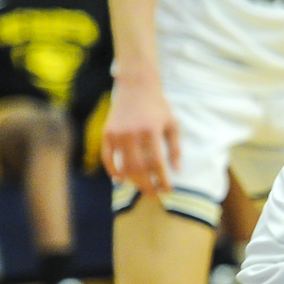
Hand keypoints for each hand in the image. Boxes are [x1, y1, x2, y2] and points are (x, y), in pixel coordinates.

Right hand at [103, 70, 180, 195]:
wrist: (136, 87)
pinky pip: (107, 157)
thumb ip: (175, 148)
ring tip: (142, 189)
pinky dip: (113, 170)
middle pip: (139, 169)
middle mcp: (132, 134)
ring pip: (123, 166)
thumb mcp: (172, 124)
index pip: (157, 164)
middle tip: (155, 196)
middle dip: (147, 186)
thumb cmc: (158, 107)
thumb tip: (176, 171)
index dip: (163, 180)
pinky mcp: (106, 134)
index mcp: (151, 132)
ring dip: (133, 181)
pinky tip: (121, 180)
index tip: (168, 191)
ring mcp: (117, 134)